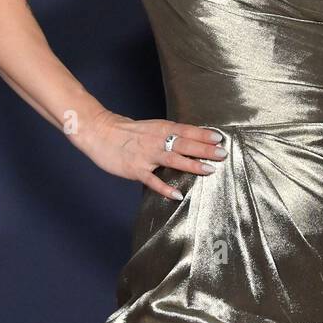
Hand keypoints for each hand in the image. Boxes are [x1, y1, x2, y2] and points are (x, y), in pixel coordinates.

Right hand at [74, 109, 226, 199]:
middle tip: (223, 153)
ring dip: (192, 164)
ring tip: (209, 170)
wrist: (100, 132)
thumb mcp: (152, 127)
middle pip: (185, 144)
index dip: (203, 134)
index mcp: (161, 128)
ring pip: (173, 159)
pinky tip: (178, 194)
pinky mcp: (135, 169)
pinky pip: (152, 181)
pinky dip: (165, 188)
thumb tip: (193, 139)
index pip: (187, 130)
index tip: (220, 138)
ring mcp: (146, 155)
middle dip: (205, 149)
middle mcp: (156, 140)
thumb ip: (170, 134)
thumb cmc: (128, 131)